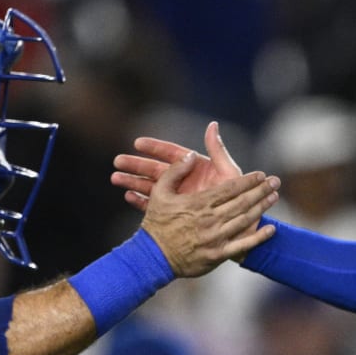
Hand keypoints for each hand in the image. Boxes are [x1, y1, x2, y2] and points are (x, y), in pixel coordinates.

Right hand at [112, 121, 260, 211]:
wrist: (240, 229)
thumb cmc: (239, 199)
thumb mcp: (228, 173)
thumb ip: (217, 151)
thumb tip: (212, 125)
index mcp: (197, 170)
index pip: (173, 154)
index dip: (155, 148)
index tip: (137, 142)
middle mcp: (187, 183)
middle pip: (158, 171)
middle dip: (137, 165)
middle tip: (117, 161)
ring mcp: (182, 199)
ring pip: (153, 188)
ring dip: (134, 182)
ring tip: (115, 178)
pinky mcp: (179, 216)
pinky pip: (158, 207)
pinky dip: (142, 202)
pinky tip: (128, 197)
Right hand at [140, 147, 278, 276]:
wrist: (153, 257)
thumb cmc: (157, 223)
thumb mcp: (160, 193)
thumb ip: (175, 171)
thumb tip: (190, 154)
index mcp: (199, 204)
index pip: (230, 189)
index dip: (248, 181)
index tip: (261, 174)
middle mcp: (211, 220)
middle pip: (242, 202)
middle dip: (261, 191)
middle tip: (276, 182)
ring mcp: (216, 238)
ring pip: (245, 220)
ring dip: (262, 208)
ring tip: (274, 198)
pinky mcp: (218, 255)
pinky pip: (242, 246)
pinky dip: (258, 238)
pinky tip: (271, 230)